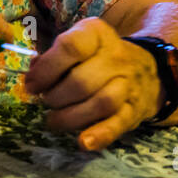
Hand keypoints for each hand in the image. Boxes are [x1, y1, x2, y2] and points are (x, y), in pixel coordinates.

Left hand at [23, 18, 165, 150]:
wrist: (146, 69)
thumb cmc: (100, 57)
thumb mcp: (79, 45)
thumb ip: (53, 58)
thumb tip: (32, 76)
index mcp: (97, 34)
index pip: (71, 47)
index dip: (46, 69)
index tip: (31, 85)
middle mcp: (117, 56)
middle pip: (81, 81)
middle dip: (55, 96)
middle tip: (46, 102)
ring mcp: (129, 84)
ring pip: (101, 102)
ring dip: (70, 116)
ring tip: (54, 121)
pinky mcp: (135, 111)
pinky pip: (118, 124)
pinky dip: (100, 135)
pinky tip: (83, 142)